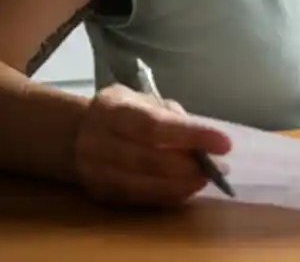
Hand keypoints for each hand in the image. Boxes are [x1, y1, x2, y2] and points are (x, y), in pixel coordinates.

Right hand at [73, 84, 230, 205]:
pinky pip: (142, 199)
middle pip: (150, 160)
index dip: (190, 136)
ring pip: (145, 186)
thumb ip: (171, 116)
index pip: (153, 125)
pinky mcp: (103, 194)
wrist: (75, 135)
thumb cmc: (122, 113)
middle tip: (219, 167)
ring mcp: (97, 172)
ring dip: (183, 184)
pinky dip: (170, 195)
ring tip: (208, 178)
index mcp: (112, 110)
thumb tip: (204, 141)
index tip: (224, 143)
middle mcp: (99, 142)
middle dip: (190, 167)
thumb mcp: (143, 100)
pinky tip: (189, 187)